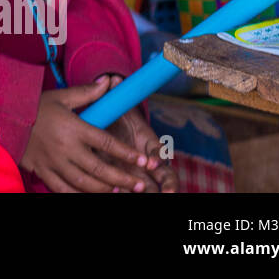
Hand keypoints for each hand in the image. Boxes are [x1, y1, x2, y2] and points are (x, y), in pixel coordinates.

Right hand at [20, 76, 154, 192]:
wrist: (6, 118)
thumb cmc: (36, 106)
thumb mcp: (61, 97)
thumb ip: (87, 92)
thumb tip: (109, 81)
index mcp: (73, 128)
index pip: (106, 143)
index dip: (128, 154)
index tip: (145, 161)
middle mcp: (66, 148)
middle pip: (99, 169)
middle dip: (123, 178)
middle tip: (140, 184)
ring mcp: (54, 162)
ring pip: (84, 183)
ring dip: (105, 189)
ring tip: (121, 191)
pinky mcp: (43, 171)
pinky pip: (63, 189)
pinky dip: (79, 195)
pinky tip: (93, 195)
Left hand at [103, 75, 178, 192]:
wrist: (109, 126)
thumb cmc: (115, 115)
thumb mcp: (115, 106)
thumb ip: (115, 94)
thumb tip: (112, 80)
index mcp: (149, 142)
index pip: (160, 151)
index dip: (158, 158)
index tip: (154, 163)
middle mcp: (149, 160)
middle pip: (165, 175)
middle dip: (168, 185)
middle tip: (167, 193)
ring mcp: (141, 173)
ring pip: (152, 188)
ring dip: (152, 193)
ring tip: (146, 199)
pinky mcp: (130, 181)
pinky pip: (133, 190)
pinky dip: (129, 193)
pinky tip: (120, 195)